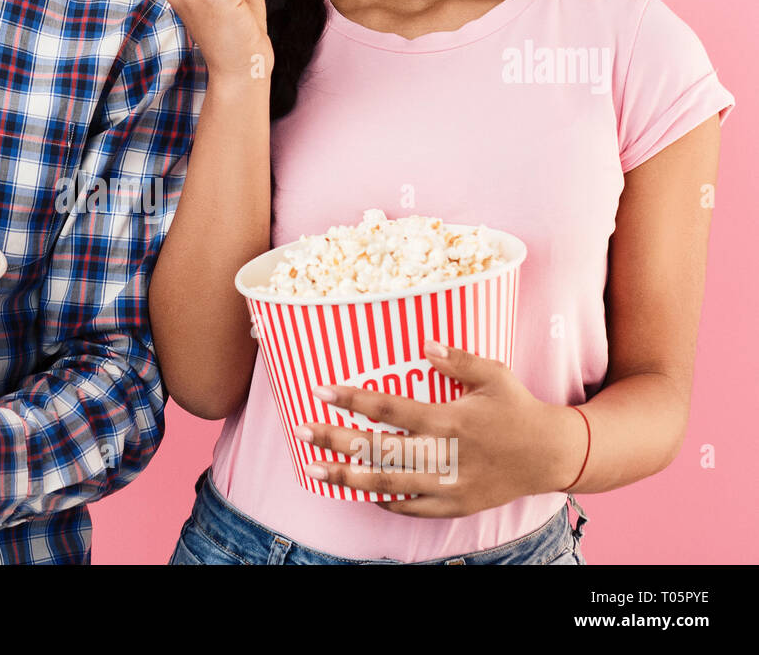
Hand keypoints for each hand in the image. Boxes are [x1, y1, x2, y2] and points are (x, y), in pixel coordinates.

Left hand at [293, 341, 588, 517]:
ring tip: (314, 469)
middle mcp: (444, 455)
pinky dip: (384, 500)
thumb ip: (458, 360)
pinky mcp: (455, 505)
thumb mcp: (494, 375)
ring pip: (388, 483)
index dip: (353, 400)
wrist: (551, 456)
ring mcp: (448, 485)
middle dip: (335, 441)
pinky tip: (361, 491)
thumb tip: (424, 344)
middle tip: (300, 431)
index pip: (390, 410)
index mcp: (450, 419)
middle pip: (379, 450)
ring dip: (347, 477)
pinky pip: (412, 507)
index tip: (320, 391)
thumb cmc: (518, 409)